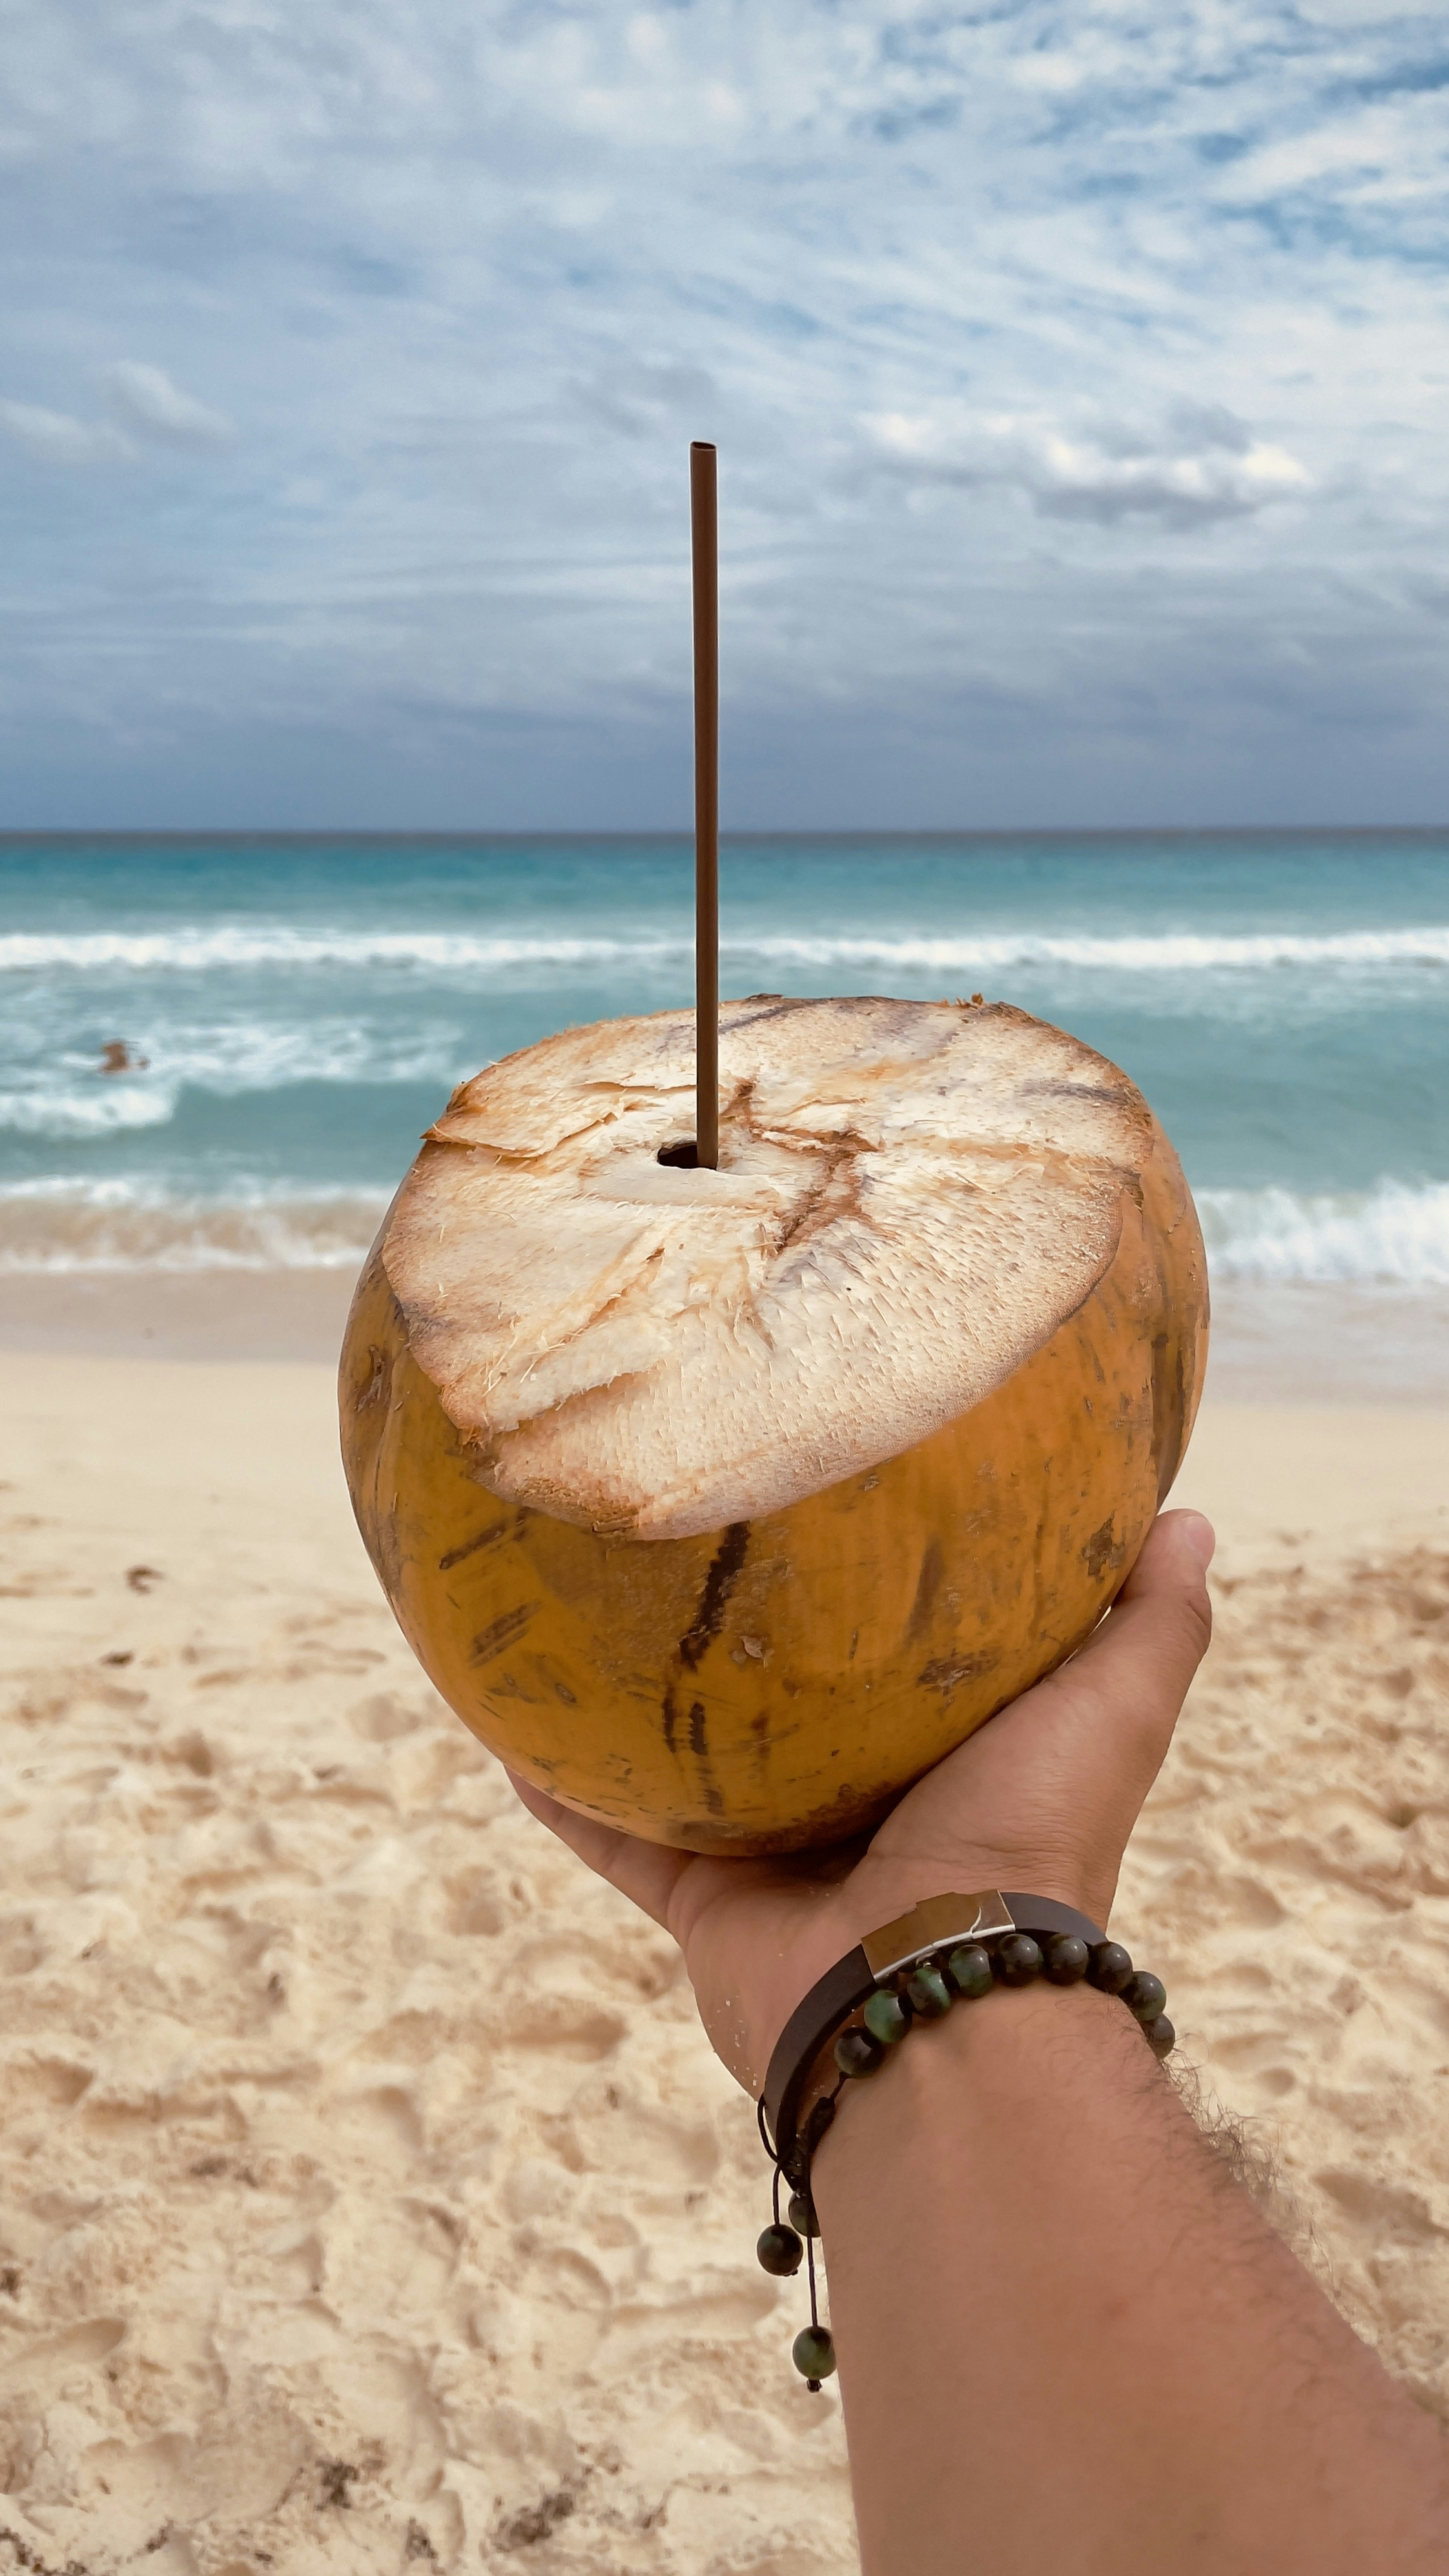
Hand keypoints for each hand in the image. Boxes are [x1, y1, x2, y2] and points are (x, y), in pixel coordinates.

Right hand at [510, 1508, 1214, 2095]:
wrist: (937, 1995)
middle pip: (787, 1713)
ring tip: (575, 1611)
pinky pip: (611, 1833)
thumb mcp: (1114, 1708)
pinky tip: (504, 1717)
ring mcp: (775, 1860)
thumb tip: (1192, 1519)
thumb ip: (1152, 1623)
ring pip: (684, 1767)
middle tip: (692, 1540)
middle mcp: (861, 1810)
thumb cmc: (1033, 1841)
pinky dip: (559, 1785)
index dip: (888, 1600)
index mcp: (950, 1765)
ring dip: (632, 1707)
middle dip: (746, 1646)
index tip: (843, 1511)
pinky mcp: (702, 1900)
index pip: (913, 1668)